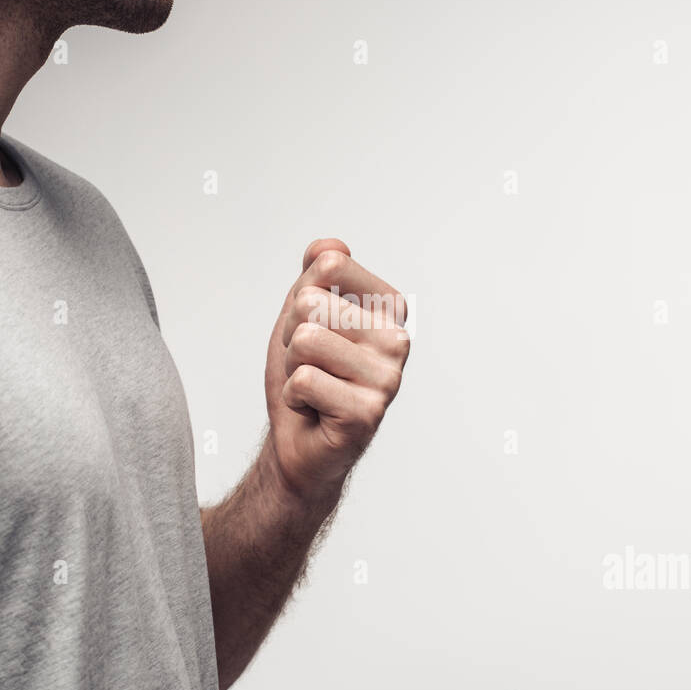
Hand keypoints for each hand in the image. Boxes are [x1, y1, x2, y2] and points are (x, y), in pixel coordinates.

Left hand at [263, 238, 409, 502]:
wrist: (298, 443)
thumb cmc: (306, 376)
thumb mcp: (301, 314)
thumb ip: (315, 275)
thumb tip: (330, 246)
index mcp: (390, 309)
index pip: (331, 263)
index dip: (302, 296)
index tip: (316, 330)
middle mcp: (397, 340)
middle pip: (312, 302)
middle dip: (293, 335)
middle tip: (311, 365)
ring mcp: (388, 377)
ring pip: (306, 340)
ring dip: (293, 367)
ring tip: (313, 385)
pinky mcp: (368, 412)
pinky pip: (304, 380)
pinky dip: (294, 397)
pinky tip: (314, 409)